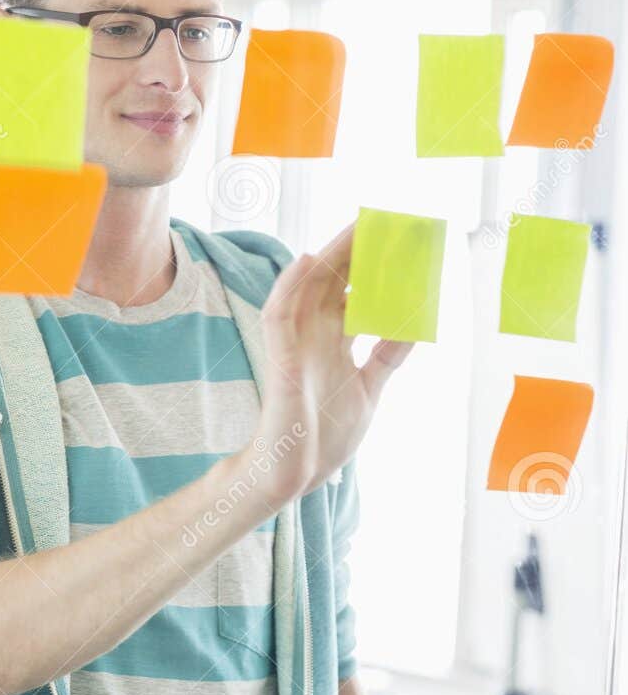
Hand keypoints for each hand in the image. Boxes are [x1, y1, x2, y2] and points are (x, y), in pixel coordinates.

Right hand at [251, 224, 412, 503]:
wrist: (298, 473)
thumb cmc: (327, 436)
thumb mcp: (370, 388)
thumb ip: (387, 356)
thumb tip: (414, 326)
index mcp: (336, 341)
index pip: (356, 292)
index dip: (374, 266)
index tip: (400, 242)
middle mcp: (315, 335)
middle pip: (336, 280)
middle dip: (358, 251)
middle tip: (385, 221)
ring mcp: (296, 343)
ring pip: (310, 286)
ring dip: (332, 255)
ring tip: (357, 227)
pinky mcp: (280, 357)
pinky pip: (279, 312)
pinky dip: (290, 284)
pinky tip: (310, 259)